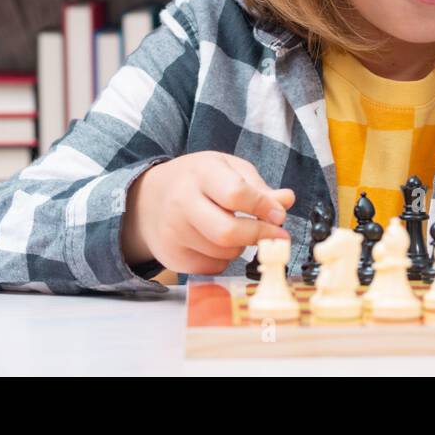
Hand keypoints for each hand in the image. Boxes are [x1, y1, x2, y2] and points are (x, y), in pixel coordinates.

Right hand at [121, 151, 295, 274]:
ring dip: (243, 246)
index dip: (263, 207)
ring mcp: (173, 232)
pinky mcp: (172, 256)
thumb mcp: (227, 168)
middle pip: (228, 232)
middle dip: (259, 235)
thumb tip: (286, 201)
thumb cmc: (196, 180)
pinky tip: (219, 242)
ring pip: (224, 252)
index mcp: (200, 173)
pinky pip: (212, 266)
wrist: (148, 200)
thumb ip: (257, 186)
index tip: (279, 216)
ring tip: (239, 230)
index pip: (236, 194)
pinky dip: (225, 258)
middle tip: (278, 235)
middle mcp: (181, 202)